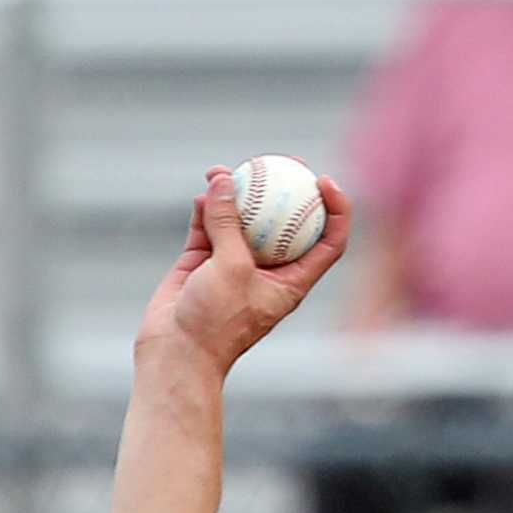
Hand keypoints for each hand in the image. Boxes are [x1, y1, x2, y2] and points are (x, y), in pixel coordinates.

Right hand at [135, 167, 350, 377]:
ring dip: (236, 194)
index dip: (336, 211)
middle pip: (287, 223)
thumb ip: (229, 224)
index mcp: (293, 281)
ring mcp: (235, 265)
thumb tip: (225, 180)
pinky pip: (210, 227)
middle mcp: (268, 271)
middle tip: (280, 160)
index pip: (328, 242)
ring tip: (224, 170)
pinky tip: (203, 191)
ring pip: (243, 221)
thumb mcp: (230, 268)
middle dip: (286, 190)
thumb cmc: (216, 321)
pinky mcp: (204, 262)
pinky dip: (207, 209)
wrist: (176, 352)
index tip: (324, 181)